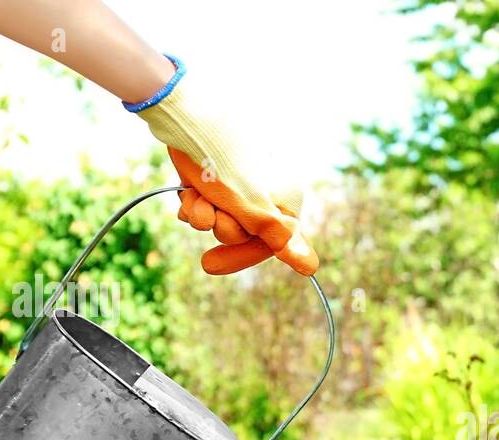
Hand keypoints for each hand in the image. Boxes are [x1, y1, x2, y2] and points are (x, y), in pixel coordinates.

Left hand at [135, 72, 317, 275]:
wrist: (187, 112)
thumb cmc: (223, 160)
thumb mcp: (252, 206)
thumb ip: (280, 238)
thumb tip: (312, 267)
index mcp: (286, 195)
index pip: (272, 241)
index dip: (242, 255)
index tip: (209, 265)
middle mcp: (268, 188)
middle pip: (245, 231)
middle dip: (220, 227)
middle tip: (209, 216)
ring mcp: (242, 179)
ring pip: (223, 217)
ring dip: (204, 215)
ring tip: (195, 199)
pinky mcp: (219, 172)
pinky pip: (210, 202)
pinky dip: (196, 202)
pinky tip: (188, 193)